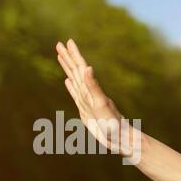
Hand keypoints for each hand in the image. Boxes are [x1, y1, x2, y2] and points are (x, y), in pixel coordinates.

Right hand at [55, 38, 137, 156]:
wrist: (120, 139)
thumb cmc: (113, 124)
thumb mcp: (102, 104)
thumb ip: (93, 86)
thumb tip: (87, 67)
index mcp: (91, 90)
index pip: (81, 68)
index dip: (74, 55)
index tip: (68, 42)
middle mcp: (88, 92)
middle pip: (76, 71)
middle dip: (68, 57)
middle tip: (59, 44)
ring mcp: (86, 100)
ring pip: (74, 80)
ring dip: (68, 68)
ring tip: (61, 57)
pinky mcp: (85, 110)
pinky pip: (76, 94)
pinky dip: (71, 87)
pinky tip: (68, 81)